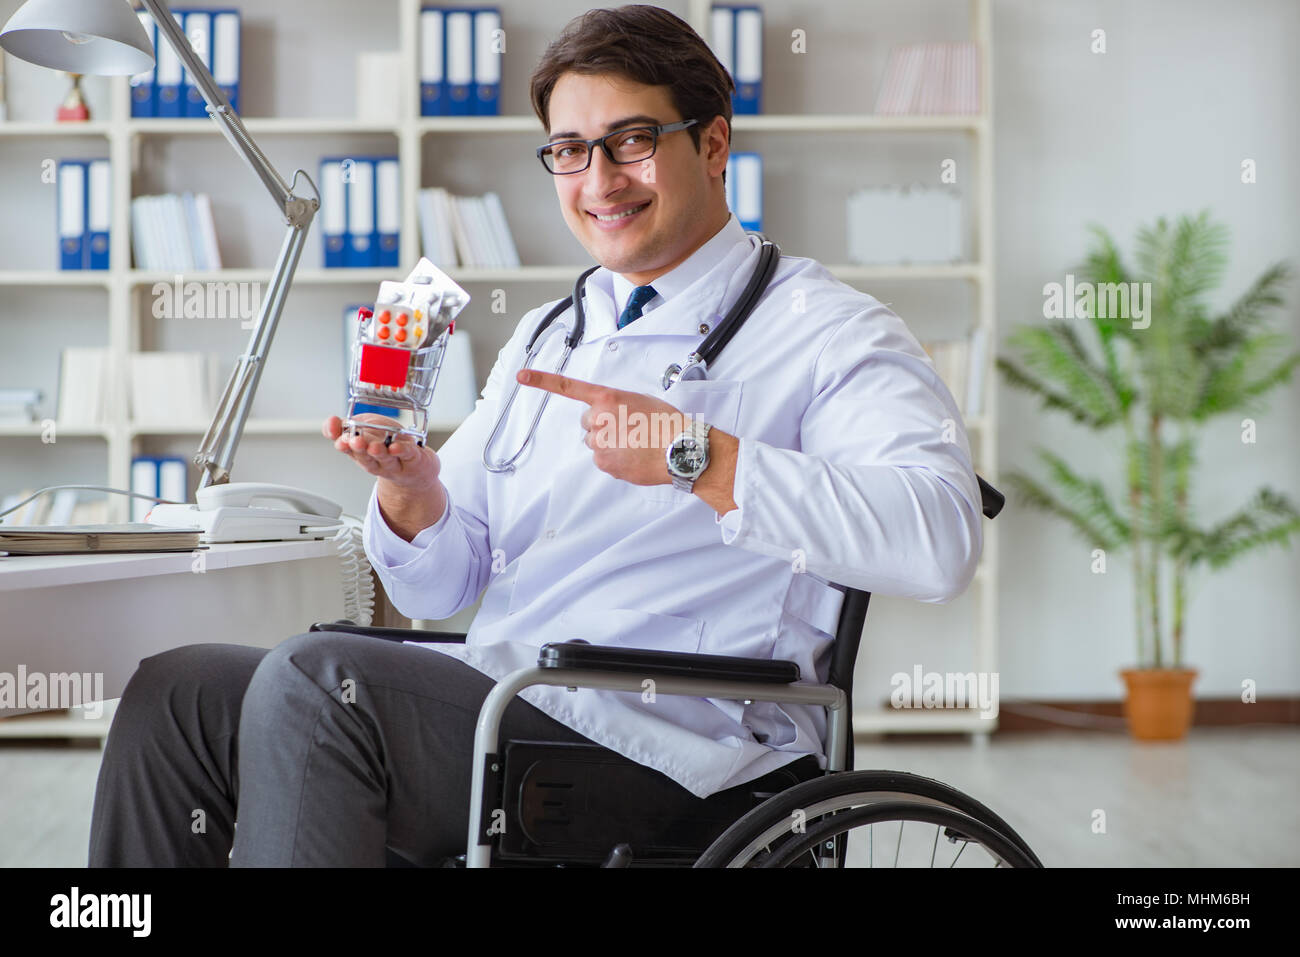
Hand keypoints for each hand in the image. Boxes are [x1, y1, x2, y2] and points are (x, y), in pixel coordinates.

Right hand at [322, 414, 439, 492]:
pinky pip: (407, 455)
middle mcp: (375, 460)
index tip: (339, 439)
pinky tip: (396, 447)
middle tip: (354, 441)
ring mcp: (394, 463)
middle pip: (364, 457)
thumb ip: (343, 426)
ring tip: (374, 447)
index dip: (342, 443)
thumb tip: (330, 421)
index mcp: (360, 452)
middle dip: (358, 449)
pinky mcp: (413, 459)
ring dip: (378, 453)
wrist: (415, 464)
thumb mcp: (362, 429)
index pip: (347, 448)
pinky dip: (402, 451)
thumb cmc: (386, 442)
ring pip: (384, 458)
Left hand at [516, 369, 693, 485]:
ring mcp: (599, 442)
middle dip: (603, 425)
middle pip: (588, 422)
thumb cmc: (667, 423)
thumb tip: (612, 418)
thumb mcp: (640, 400)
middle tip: (627, 428)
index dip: (542, 380)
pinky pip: (603, 459)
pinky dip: (615, 459)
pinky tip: (634, 456)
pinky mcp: (604, 462)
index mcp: (607, 398)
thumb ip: (618, 405)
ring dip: (609, 443)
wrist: (680, 449)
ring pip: (595, 442)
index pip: (569, 387)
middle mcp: (599, 418)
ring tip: (635, 443)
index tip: (522, 376)